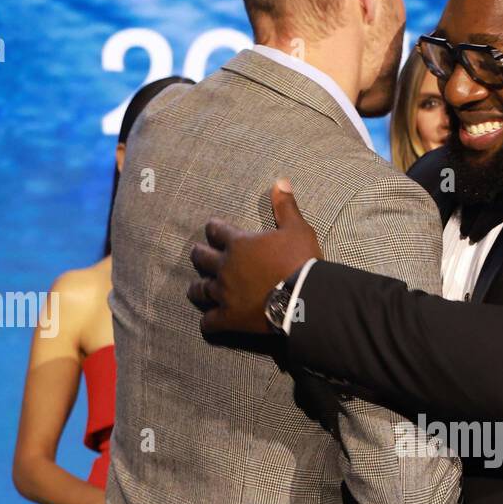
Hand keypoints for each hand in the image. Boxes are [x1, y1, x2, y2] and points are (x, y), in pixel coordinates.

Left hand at [188, 179, 322, 335]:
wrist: (305, 299)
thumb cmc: (301, 261)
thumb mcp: (297, 229)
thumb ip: (285, 206)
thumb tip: (280, 181)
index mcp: (238, 244)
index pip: (216, 231)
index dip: (214, 228)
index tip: (213, 229)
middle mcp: (225, 268)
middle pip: (201, 258)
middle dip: (199, 255)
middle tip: (198, 254)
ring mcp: (225, 294)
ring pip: (200, 290)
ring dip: (198, 288)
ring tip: (196, 289)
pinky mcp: (230, 318)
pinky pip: (210, 322)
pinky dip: (209, 322)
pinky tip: (208, 323)